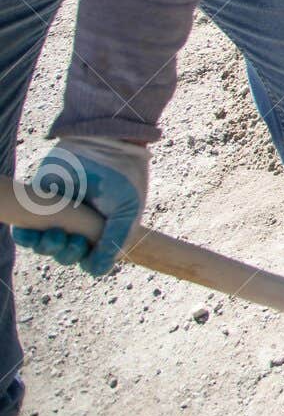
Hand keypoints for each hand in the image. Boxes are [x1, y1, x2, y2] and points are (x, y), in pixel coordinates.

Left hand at [12, 138, 149, 276]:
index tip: (89, 252)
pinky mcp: (39, 205)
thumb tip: (97, 271)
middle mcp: (80, 227)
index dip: (88, 261)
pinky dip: (24, 236)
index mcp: (103, 231)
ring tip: (54, 235)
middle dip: (68, 253)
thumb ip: (114, 241)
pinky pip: (25, 231)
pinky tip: (27, 233)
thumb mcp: (127, 211)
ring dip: (47, 247)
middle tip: (73, 240)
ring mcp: (58, 217)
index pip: (91, 260)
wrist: (104, 144)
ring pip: (45, 247)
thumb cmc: (122, 178)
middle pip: (66, 256)